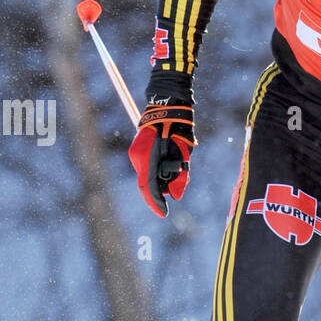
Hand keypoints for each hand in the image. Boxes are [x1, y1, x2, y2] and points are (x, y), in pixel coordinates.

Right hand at [128, 100, 195, 216]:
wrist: (167, 105)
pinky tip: (169, 159)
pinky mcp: (137, 151)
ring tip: (178, 161)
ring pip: (148, 176)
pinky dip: (158, 169)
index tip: (163, 214)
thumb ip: (180, 175)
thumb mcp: (184, 152)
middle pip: (148, 184)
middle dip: (162, 190)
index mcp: (148, 157)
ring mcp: (136, 153)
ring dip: (163, 177)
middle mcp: (138, 157)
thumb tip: (176, 196)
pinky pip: (147, 168)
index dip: (156, 203)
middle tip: (178, 183)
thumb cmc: (179, 127)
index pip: (149, 186)